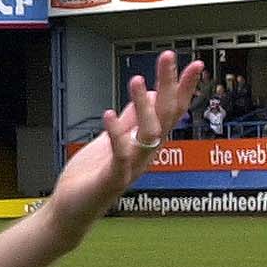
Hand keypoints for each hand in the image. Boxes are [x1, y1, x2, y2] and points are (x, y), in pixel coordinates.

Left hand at [42, 51, 203, 245]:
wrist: (72, 209)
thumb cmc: (92, 175)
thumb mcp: (112, 139)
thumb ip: (130, 119)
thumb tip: (148, 93)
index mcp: (147, 143)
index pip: (171, 111)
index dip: (183, 88)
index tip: (194, 64)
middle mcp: (146, 154)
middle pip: (166, 116)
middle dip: (171, 86)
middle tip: (170, 57)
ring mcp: (132, 167)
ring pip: (148, 134)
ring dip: (143, 105)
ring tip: (136, 79)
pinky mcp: (113, 178)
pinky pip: (120, 155)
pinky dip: (116, 134)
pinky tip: (108, 114)